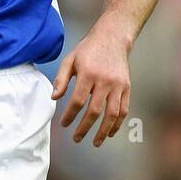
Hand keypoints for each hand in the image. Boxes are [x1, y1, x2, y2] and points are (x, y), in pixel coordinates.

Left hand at [51, 22, 130, 145]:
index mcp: (88, 74)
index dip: (70, 115)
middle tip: (76, 139)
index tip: (63, 124)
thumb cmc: (88, 49)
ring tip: (96, 142)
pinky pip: (123, 109)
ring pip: (112, 114)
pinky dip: (117, 123)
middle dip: (84, 128)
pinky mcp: (126, 87)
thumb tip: (54, 98)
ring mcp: (118, 85)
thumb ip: (61, 79)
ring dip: (103, 131)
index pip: (78, 101)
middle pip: (94, 111)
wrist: (113, 37)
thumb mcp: (70, 59)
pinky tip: (110, 132)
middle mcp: (105, 81)